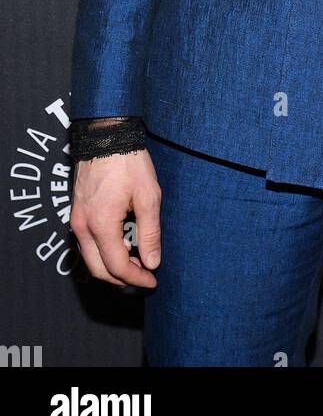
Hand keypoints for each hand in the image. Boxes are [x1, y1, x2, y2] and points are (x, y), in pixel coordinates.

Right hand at [71, 151, 161, 288]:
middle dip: (122, 279)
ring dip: (111, 266)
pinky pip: (87, 244)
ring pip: (90, 258)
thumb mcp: (148, 196)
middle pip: (98, 270)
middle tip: (144, 276)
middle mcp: (83, 227)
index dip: (136, 278)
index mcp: (101, 225)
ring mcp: (77, 219)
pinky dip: (103, 252)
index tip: (153, 280)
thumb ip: (150, 232)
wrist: (106, 135)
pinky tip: (122, 244)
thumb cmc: (129, 163)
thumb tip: (152, 262)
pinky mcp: (77, 212)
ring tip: (137, 261)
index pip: (117, 266)